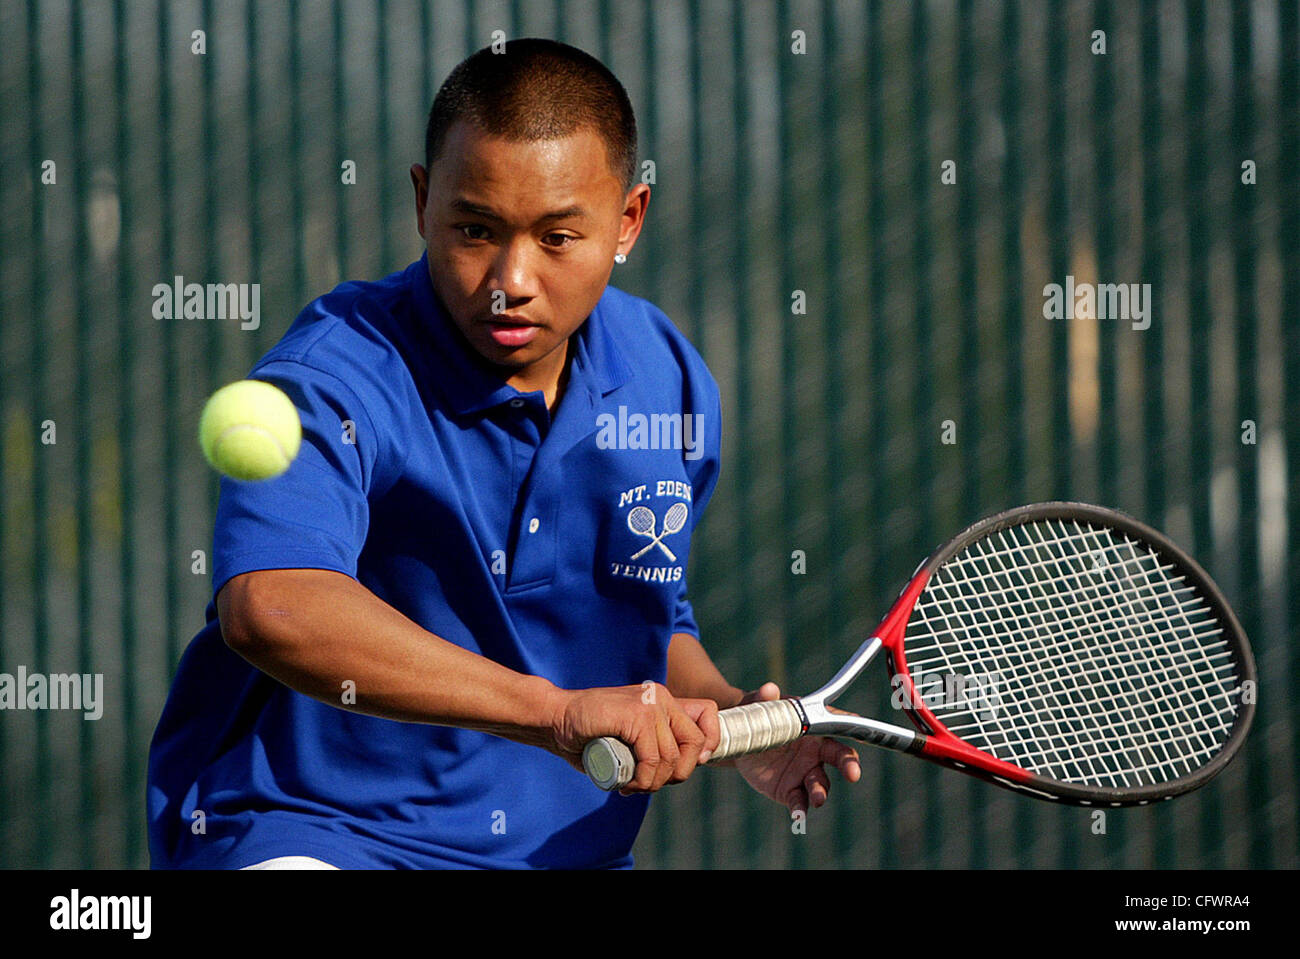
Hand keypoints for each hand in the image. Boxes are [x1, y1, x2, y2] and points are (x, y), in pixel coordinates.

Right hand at [550, 683, 720, 793]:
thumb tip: (677, 771)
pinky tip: (629, 785)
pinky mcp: (635, 714)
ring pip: (670, 757)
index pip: (708, 715)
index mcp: (663, 699)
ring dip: (653, 783)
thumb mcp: (629, 735)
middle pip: (695, 742)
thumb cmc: (588, 733)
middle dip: (678, 774)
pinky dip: (643, 779)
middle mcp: (661, 697)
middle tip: (649, 785)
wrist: (555, 718)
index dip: (707, 746)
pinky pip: (652, 758)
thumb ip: (651, 743)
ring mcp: (650, 703)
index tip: (682, 769)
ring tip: (632, 787)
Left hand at [730, 682, 860, 813]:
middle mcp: (816, 751)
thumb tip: (769, 689)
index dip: (852, 726)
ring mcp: (805, 772)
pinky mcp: (790, 790)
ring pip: (821, 784)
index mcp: (815, 726)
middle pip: (841, 757)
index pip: (838, 724)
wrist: (740, 741)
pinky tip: (799, 816)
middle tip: (853, 773)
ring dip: (821, 792)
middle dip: (849, 765)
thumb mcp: (758, 705)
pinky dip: (800, 809)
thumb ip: (764, 698)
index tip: (862, 730)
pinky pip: (798, 800)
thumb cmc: (759, 717)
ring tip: (817, 798)